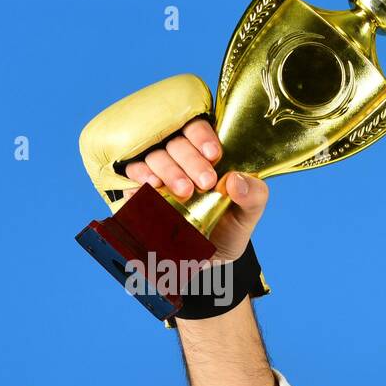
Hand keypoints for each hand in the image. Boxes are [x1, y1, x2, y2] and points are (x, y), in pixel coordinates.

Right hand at [120, 117, 268, 263]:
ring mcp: (158, 172)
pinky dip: (141, 180)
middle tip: (205, 183)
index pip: (197, 128)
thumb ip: (253, 195)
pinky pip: (132, 177)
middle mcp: (179, 157)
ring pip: (154, 157)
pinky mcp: (141, 190)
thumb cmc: (229, 226)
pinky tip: (152, 188)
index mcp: (205, 152)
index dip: (202, 137)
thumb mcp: (249, 212)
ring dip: (167, 170)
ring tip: (183, 191)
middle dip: (190, 160)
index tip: (213, 156)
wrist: (209, 257)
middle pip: (175, 143)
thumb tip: (236, 181)